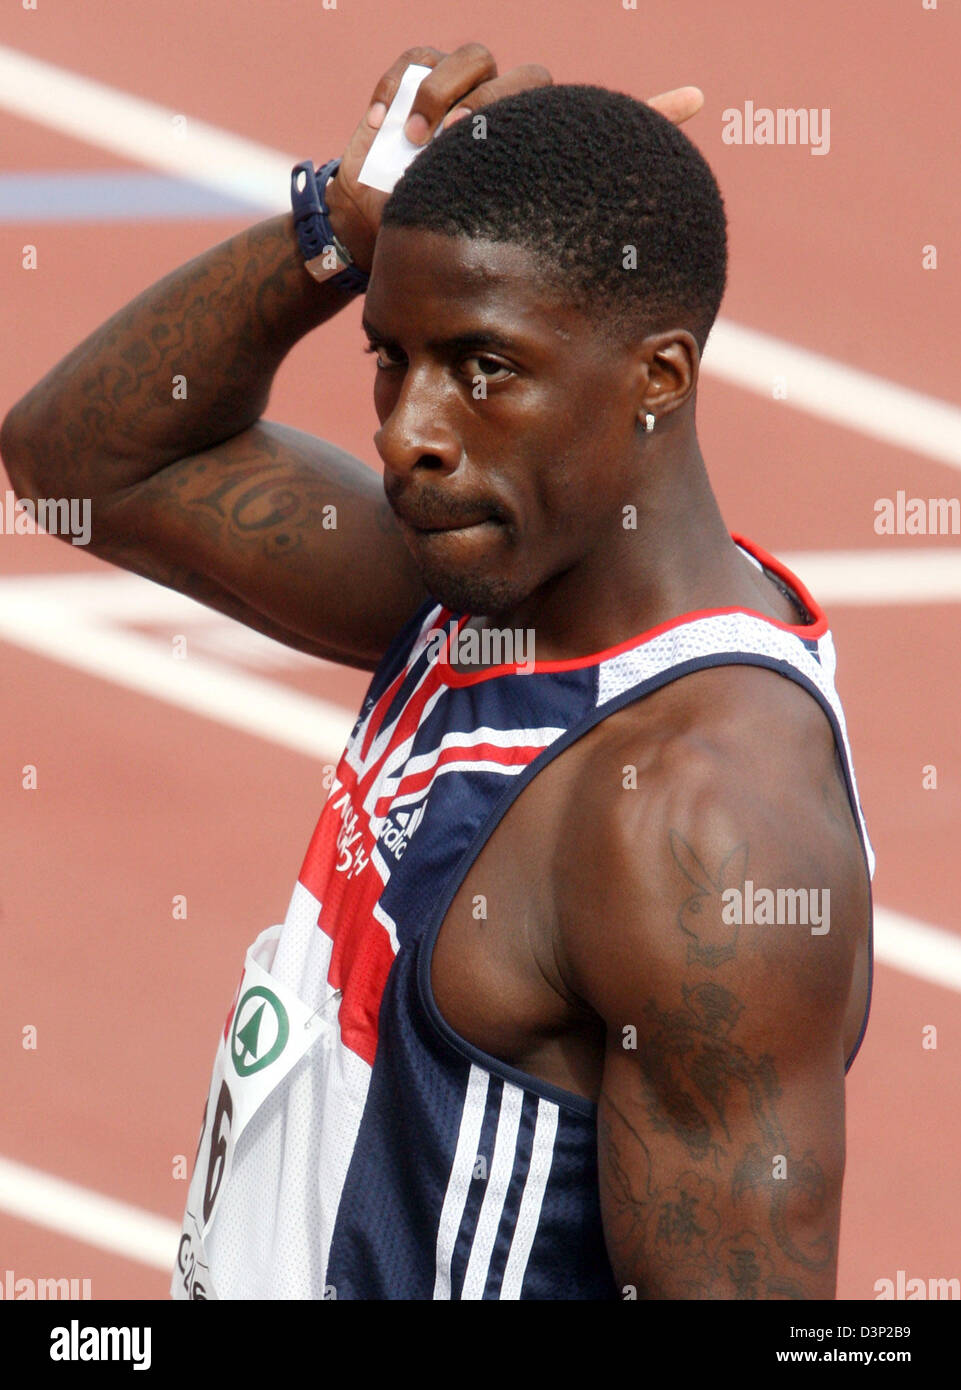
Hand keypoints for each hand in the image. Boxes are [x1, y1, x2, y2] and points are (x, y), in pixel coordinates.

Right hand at [326, 43, 702, 271]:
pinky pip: (420, 59)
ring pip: (481, 60)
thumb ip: (520, 283)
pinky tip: (391, 123)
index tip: (698, 102)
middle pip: (534, 82)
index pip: (604, 136)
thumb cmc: (424, 257)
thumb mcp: (476, 273)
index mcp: (534, 168)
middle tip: (461, 147)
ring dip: (447, 96)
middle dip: (496, 112)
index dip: (652, 115)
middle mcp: (510, 124)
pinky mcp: (416, 82)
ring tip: (419, 140)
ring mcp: (466, 96)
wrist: (361, 233)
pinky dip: (403, 87)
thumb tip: (583, 318)